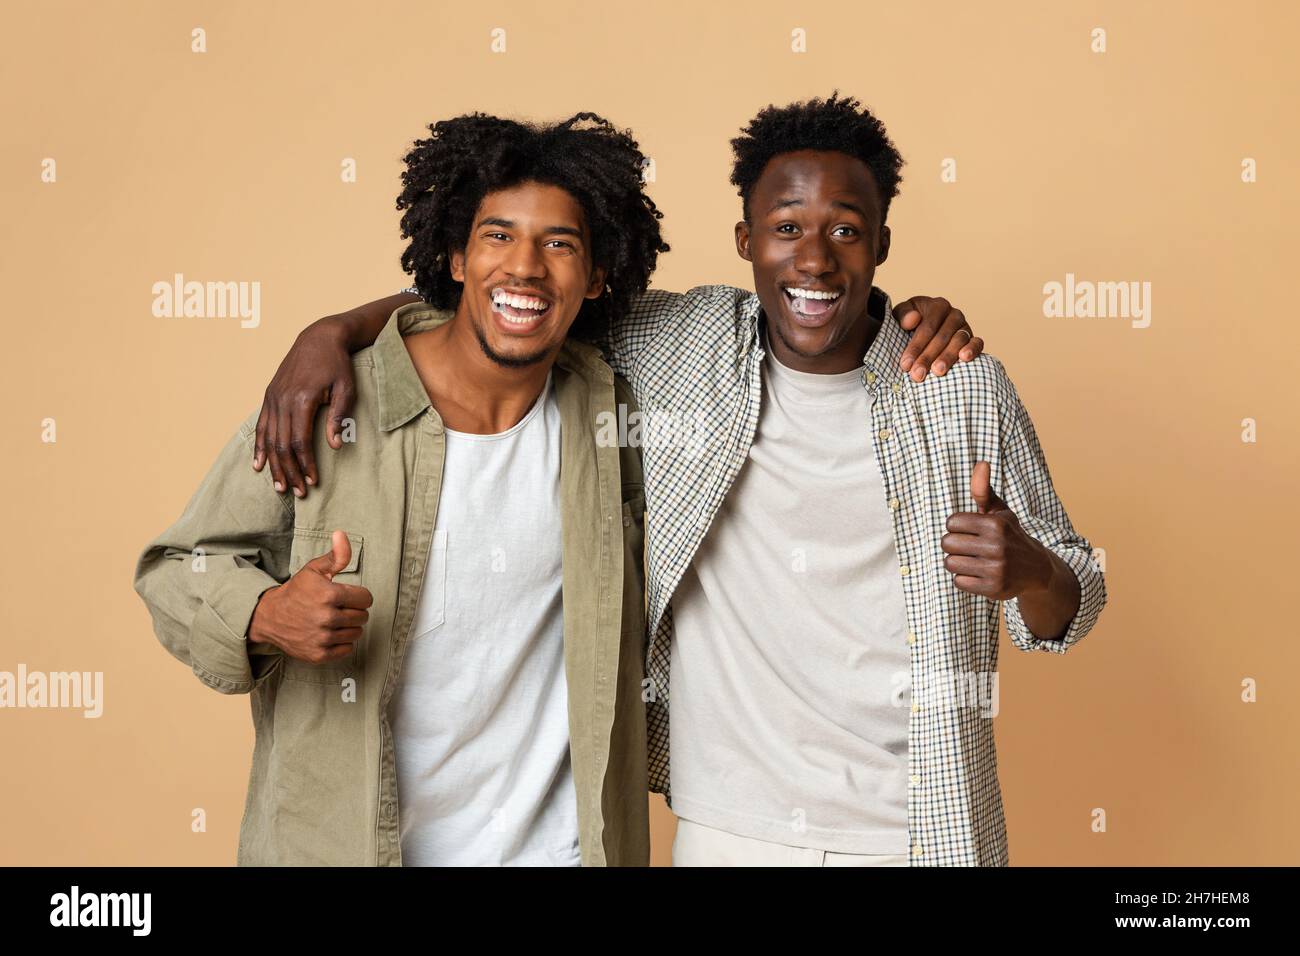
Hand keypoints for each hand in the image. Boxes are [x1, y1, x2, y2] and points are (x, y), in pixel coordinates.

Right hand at [247, 531, 372, 664]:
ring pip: (356, 633)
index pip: (366, 598)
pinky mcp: (318, 654)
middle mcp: (327, 618)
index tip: (347, 595)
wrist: (270, 617)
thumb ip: (336, 555)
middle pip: (363, 616)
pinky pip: (347, 650)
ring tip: (333, 620)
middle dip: (354, 610)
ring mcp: (322, 638)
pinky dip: (342, 643)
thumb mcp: (314, 569)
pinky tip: (329, 633)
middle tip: (338, 608)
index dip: (359, 595)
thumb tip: (341, 534)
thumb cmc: (296, 591)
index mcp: (329, 595)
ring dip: (349, 627)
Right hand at [252, 317, 357, 496]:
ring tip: (280, 486)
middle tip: (298, 493)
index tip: (313, 482)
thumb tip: (334, 446)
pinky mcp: (269, 395)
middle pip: (282, 445)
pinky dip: (259, 447)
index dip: (305, 464)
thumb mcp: (346, 388)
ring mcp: (273, 397)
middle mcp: (283, 400)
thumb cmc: (337, 364)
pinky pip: (261, 426)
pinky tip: (258, 464)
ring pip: (269, 439)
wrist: (318, 337)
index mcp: (302, 400)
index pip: (300, 442)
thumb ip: (339, 416)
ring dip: (274, 465)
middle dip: (289, 471)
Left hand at [894, 295, 984, 382]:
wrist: (921, 330)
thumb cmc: (909, 323)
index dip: (916, 346)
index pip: (927, 327)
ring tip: (937, 372)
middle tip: (917, 374)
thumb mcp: (900, 315)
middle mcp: (954, 314)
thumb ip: (903, 315)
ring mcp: (965, 327)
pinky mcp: (973, 339)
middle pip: (942, 336)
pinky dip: (972, 350)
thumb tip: (912, 320)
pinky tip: (964, 359)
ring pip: (958, 341)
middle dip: (928, 357)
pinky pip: (977, 343)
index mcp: (937, 306)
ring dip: (948, 357)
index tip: (905, 364)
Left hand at [941, 461, 1051, 599]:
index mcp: (996, 524)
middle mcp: (998, 546)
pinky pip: (959, 582)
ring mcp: (996, 569)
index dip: (956, 527)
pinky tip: (978, 573)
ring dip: (957, 562)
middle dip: (953, 545)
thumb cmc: (1009, 535)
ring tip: (972, 560)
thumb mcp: (999, 512)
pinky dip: (964, 578)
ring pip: (950, 563)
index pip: (951, 523)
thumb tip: (981, 463)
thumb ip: (983, 490)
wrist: (1036, 569)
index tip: (969, 530)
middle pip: (947, 544)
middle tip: (968, 546)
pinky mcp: (994, 588)